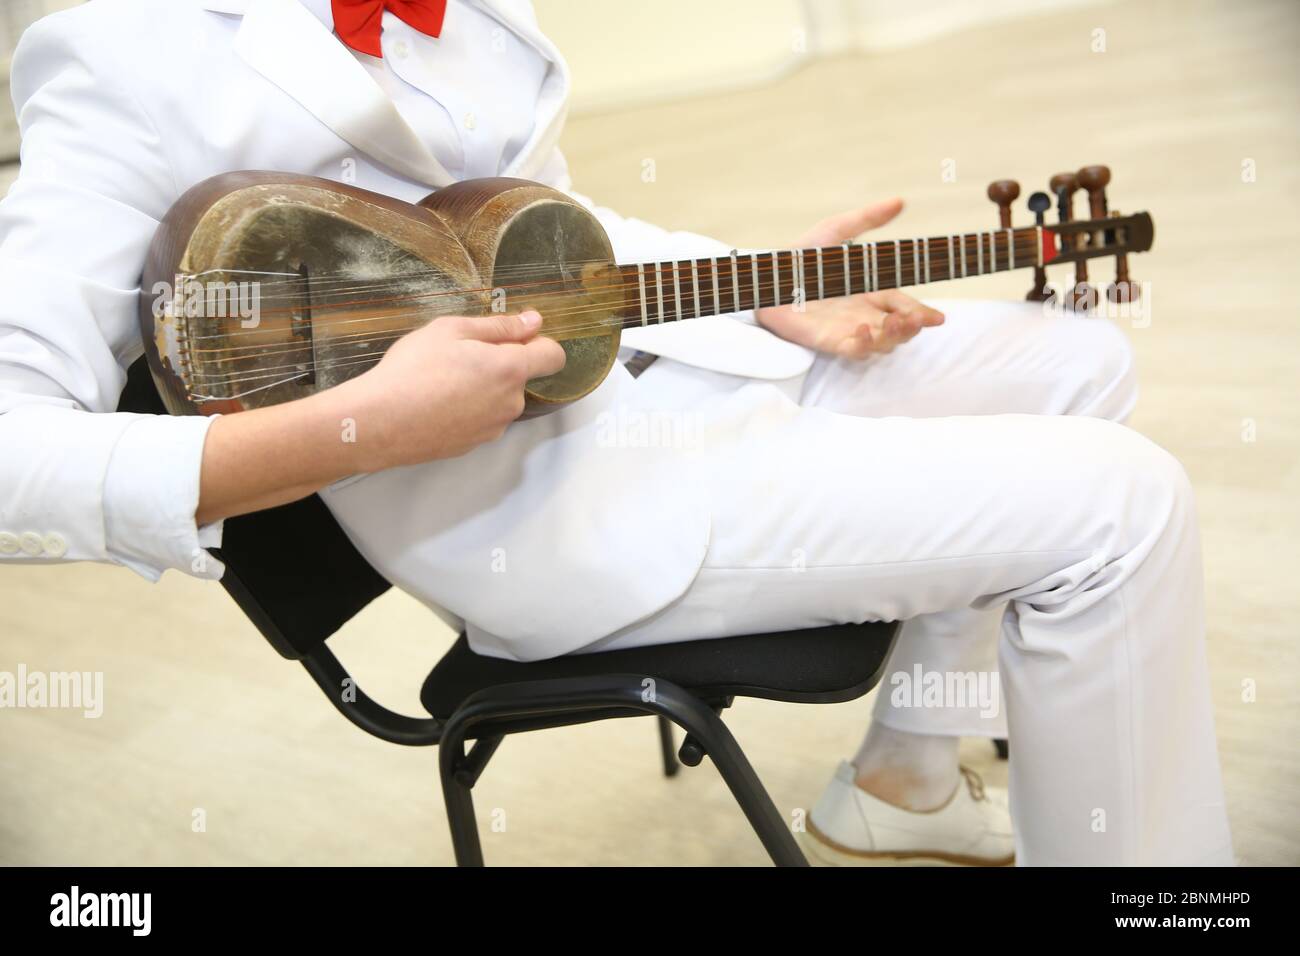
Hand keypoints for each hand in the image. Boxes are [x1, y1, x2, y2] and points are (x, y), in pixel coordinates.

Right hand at [332, 310, 565, 469]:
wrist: (379, 422)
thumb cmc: (412, 370)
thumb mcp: (452, 330)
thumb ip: (499, 326)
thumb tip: (533, 322)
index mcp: (510, 369)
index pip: (553, 356)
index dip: (539, 342)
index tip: (515, 336)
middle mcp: (510, 403)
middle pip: (520, 378)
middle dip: (499, 364)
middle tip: (458, 355)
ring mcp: (493, 428)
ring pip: (499, 400)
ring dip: (482, 388)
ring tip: (442, 381)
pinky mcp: (473, 445)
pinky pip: (480, 420)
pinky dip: (466, 409)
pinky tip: (436, 403)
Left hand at [755, 199, 944, 356]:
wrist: (768, 273)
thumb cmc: (803, 254)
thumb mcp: (836, 231)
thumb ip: (867, 219)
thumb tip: (899, 201)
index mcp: (872, 293)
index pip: (905, 307)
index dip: (922, 315)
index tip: (938, 318)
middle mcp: (865, 314)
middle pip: (899, 330)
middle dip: (912, 327)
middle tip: (919, 320)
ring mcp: (848, 330)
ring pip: (881, 344)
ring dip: (893, 336)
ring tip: (896, 323)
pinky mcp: (828, 340)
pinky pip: (851, 350)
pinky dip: (862, 345)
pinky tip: (864, 330)